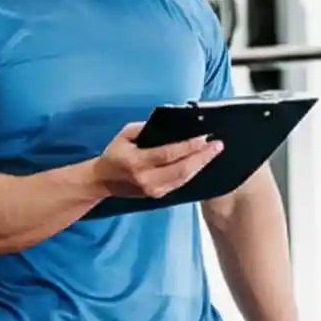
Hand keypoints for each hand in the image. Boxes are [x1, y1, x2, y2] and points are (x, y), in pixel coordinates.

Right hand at [93, 122, 223, 198]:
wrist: (103, 181)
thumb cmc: (114, 154)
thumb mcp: (125, 134)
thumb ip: (146, 128)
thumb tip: (171, 124)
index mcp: (136, 162)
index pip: (168, 154)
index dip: (188, 146)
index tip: (204, 137)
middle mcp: (146, 179)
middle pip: (181, 169)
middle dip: (202, 156)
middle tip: (217, 145)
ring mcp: (153, 190)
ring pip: (184, 178)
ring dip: (200, 165)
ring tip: (214, 152)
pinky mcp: (158, 196)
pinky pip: (180, 184)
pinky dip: (193, 172)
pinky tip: (201, 163)